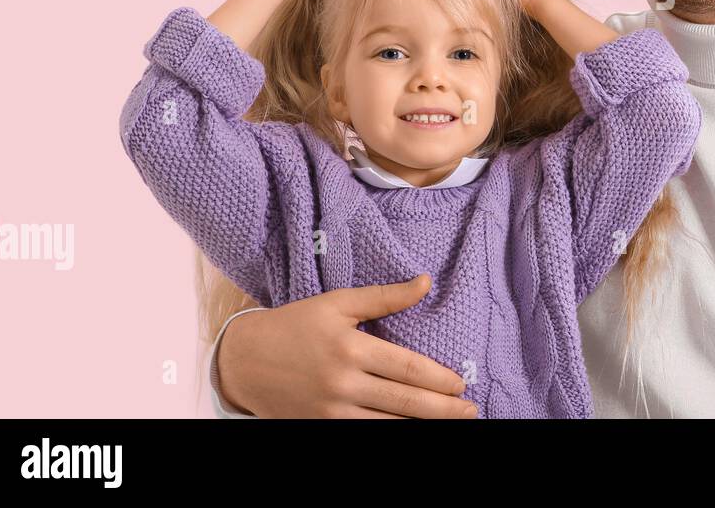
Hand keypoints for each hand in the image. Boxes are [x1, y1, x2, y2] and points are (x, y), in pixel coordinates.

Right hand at [217, 276, 478, 417]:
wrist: (244, 361)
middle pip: (404, 401)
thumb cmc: (295, 324)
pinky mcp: (320, 426)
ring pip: (387, 423)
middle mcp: (343, 383)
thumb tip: (426, 282)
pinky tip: (410, 429)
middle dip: (443, 410)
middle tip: (471, 410)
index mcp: (351, 348)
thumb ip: (385, 296)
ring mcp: (331, 410)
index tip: (462, 383)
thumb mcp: (338, 302)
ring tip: (451, 423)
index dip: (439, 378)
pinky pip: (362, 433)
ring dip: (422, 425)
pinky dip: (390, 432)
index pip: (407, 368)